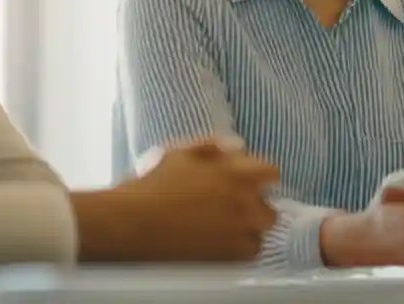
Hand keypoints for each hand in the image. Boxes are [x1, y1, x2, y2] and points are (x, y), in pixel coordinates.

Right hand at [115, 138, 278, 261]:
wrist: (131, 224)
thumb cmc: (153, 185)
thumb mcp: (180, 154)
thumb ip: (214, 147)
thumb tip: (239, 146)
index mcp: (237, 174)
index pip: (271, 173)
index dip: (259, 178)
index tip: (247, 183)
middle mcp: (245, 203)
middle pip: (269, 210)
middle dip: (254, 209)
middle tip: (231, 210)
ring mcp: (240, 233)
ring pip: (259, 234)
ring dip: (246, 231)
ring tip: (220, 230)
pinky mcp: (229, 257)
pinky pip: (246, 255)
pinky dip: (236, 251)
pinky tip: (215, 246)